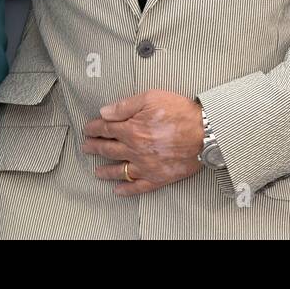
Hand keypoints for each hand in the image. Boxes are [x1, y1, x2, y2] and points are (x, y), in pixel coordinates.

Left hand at [82, 89, 203, 195]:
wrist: (203, 133)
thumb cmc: (179, 112)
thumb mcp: (150, 97)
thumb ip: (125, 106)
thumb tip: (104, 112)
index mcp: (131, 129)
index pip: (106, 129)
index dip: (94, 128)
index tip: (87, 129)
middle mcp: (134, 150)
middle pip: (108, 149)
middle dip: (94, 147)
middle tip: (86, 147)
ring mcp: (145, 166)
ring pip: (119, 170)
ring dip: (105, 171)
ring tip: (96, 171)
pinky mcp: (157, 177)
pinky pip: (138, 187)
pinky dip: (126, 190)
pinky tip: (118, 190)